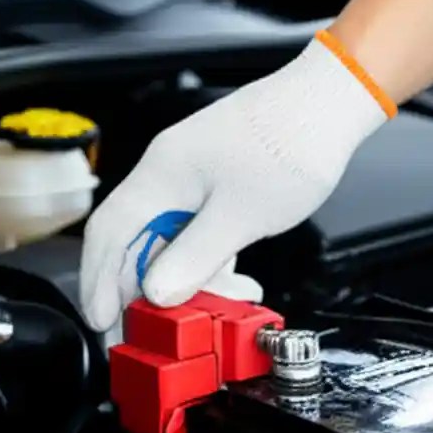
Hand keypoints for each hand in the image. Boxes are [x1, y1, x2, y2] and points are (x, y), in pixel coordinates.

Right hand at [79, 32, 392, 330]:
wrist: (332, 99)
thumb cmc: (292, 140)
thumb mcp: (241, 214)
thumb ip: (196, 257)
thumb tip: (158, 292)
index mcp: (162, 174)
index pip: (110, 233)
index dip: (99, 281)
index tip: (103, 321)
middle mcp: (171, 173)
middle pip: (138, 241)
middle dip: (142, 291)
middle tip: (150, 332)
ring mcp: (196, 178)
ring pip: (173, 240)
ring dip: (186, 279)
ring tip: (210, 311)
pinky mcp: (222, 184)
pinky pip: (200, 231)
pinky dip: (210, 261)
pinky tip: (234, 282)